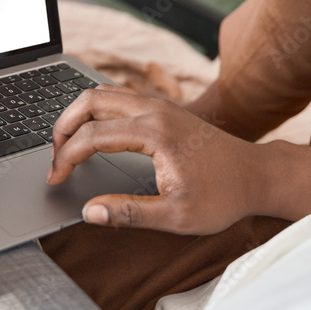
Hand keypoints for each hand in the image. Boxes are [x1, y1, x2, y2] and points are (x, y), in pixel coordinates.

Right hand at [48, 85, 261, 234]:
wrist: (256, 175)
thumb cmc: (222, 197)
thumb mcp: (176, 217)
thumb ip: (129, 213)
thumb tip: (89, 212)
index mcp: (154, 133)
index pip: (91, 136)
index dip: (65, 159)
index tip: (55, 180)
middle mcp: (154, 109)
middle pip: (89, 100)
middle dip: (63, 127)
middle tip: (54, 158)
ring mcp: (159, 103)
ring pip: (102, 92)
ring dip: (77, 115)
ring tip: (67, 147)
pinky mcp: (163, 106)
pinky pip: (117, 95)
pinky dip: (95, 110)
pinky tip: (91, 132)